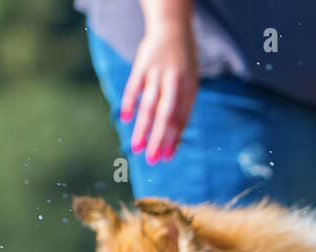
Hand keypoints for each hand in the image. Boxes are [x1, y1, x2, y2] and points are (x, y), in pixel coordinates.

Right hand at [121, 1, 197, 164]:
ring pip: (149, 105)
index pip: (181, 119)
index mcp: (189, 88)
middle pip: (166, 116)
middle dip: (159, 140)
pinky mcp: (142, 65)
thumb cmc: (182, 62)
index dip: (173, 139)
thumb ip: (183, 107)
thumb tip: (174, 139)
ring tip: (136, 148)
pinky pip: (134, 87)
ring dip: (142, 129)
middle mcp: (175, 82)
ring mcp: (158, 73)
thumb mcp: (190, 83)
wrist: (172, 27)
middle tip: (152, 161)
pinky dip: (129, 103)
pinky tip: (125, 119)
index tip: (166, 158)